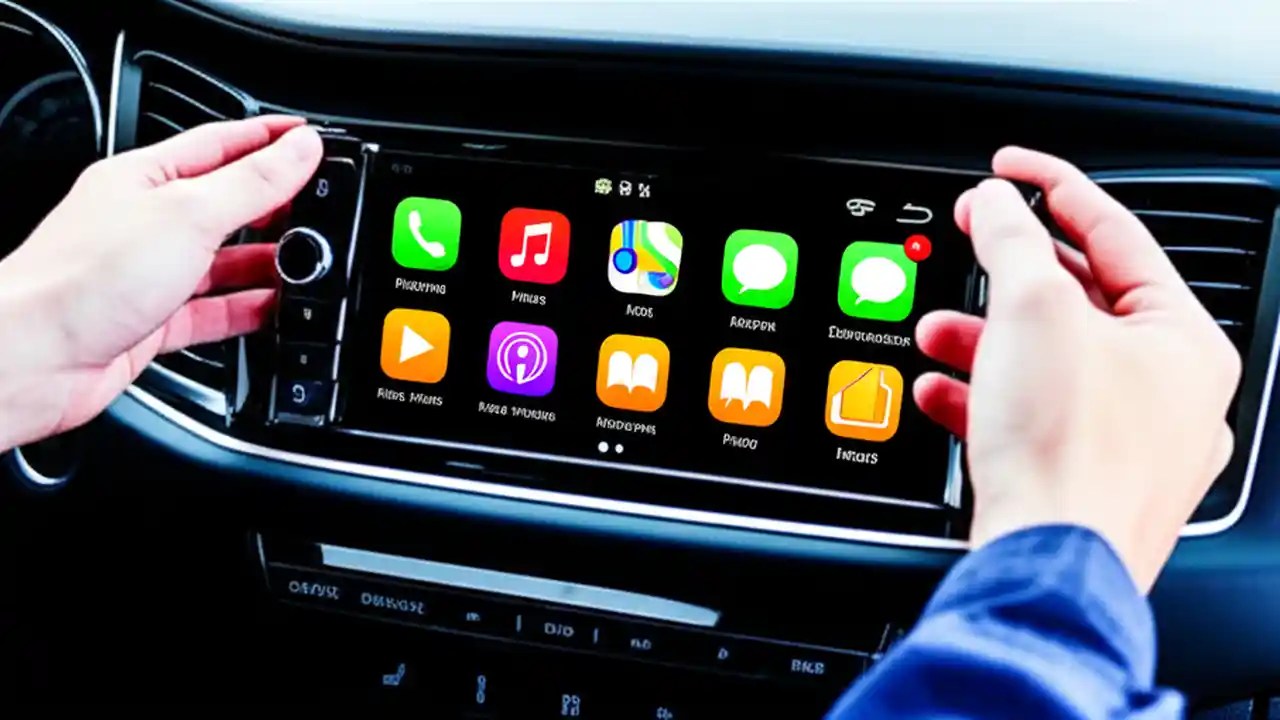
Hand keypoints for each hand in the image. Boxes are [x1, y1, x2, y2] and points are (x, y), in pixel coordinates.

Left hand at [0, 116, 322, 450]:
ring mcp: (149, 274)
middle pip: (226, 205)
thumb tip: (301, 147)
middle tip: (322, 207)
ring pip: (224, 262)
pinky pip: (215, 310)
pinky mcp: (152, 321)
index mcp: (145, 177)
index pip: (220, 144)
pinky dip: (249, 310)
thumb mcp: (188, 215)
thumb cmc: (82, 279)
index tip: (312, 138)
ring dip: (267, 264)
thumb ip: (253, 182)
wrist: (33, 359)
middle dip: (277, 208)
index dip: (269, 139)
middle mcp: (145, 223)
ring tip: (310, 264)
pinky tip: (276, 310)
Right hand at [914, 147, 1240, 591]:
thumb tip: (993, 204)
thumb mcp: (1032, 310)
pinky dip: (982, 396)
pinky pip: (1029, 417)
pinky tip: (940, 392)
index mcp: (1185, 340)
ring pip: (1047, 364)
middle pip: (1078, 301)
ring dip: (981, 339)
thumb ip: (1009, 240)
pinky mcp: (1082, 478)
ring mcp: (1129, 442)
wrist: (1046, 563)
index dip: (1054, 186)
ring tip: (938, 332)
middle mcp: (1169, 393)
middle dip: (1004, 276)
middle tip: (968, 241)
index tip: (1007, 167)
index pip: (1118, 233)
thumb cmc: (1069, 452)